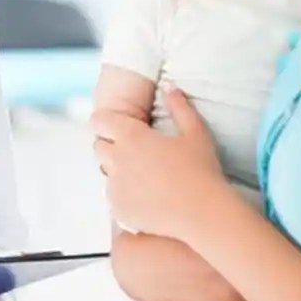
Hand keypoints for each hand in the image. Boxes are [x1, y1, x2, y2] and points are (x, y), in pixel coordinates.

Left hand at [92, 84, 227, 239]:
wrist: (202, 213)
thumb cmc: (201, 170)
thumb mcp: (195, 132)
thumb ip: (180, 106)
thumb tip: (170, 87)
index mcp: (131, 137)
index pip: (98, 120)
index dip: (106, 121)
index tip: (118, 126)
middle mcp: (117, 160)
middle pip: (98, 146)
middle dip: (111, 146)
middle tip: (135, 152)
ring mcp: (115, 186)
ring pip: (106, 173)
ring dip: (118, 171)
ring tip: (144, 176)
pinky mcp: (118, 208)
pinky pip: (113, 197)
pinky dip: (124, 194)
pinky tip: (146, 196)